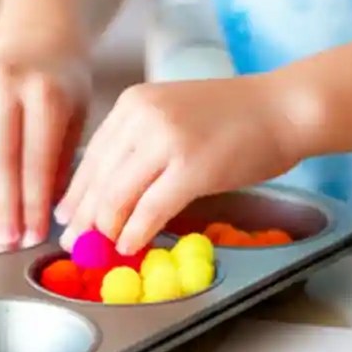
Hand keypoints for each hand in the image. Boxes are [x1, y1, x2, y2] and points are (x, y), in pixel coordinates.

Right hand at [0, 57, 90, 246]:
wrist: (38, 46)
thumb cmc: (59, 94)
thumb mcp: (75, 123)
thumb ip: (60, 166)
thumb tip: (43, 221)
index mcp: (45, 92)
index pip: (36, 160)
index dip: (33, 204)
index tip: (33, 236)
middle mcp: (4, 82)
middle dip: (2, 207)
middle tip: (5, 240)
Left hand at [54, 75, 303, 254]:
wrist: (284, 108)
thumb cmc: (236, 116)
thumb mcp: (174, 115)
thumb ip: (141, 143)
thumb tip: (112, 189)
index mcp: (134, 103)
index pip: (92, 154)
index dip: (76, 191)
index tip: (66, 215)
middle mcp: (143, 117)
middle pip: (98, 177)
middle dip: (83, 216)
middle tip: (73, 242)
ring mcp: (166, 141)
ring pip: (118, 196)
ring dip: (105, 228)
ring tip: (99, 249)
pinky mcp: (190, 169)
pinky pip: (150, 210)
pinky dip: (135, 232)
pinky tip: (128, 246)